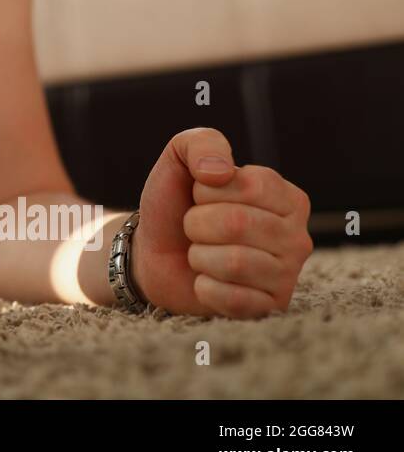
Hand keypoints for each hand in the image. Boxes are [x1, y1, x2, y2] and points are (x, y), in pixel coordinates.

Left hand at [132, 127, 312, 317]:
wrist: (154, 253)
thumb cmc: (176, 204)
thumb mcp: (180, 161)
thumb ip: (202, 144)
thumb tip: (222, 170)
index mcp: (286, 196)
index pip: (250, 184)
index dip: (209, 189)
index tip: (199, 195)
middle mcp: (297, 236)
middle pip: (239, 223)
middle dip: (198, 223)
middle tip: (194, 227)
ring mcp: (287, 275)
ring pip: (236, 262)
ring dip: (199, 255)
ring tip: (200, 252)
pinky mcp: (269, 308)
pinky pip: (234, 300)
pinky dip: (205, 288)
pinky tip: (205, 281)